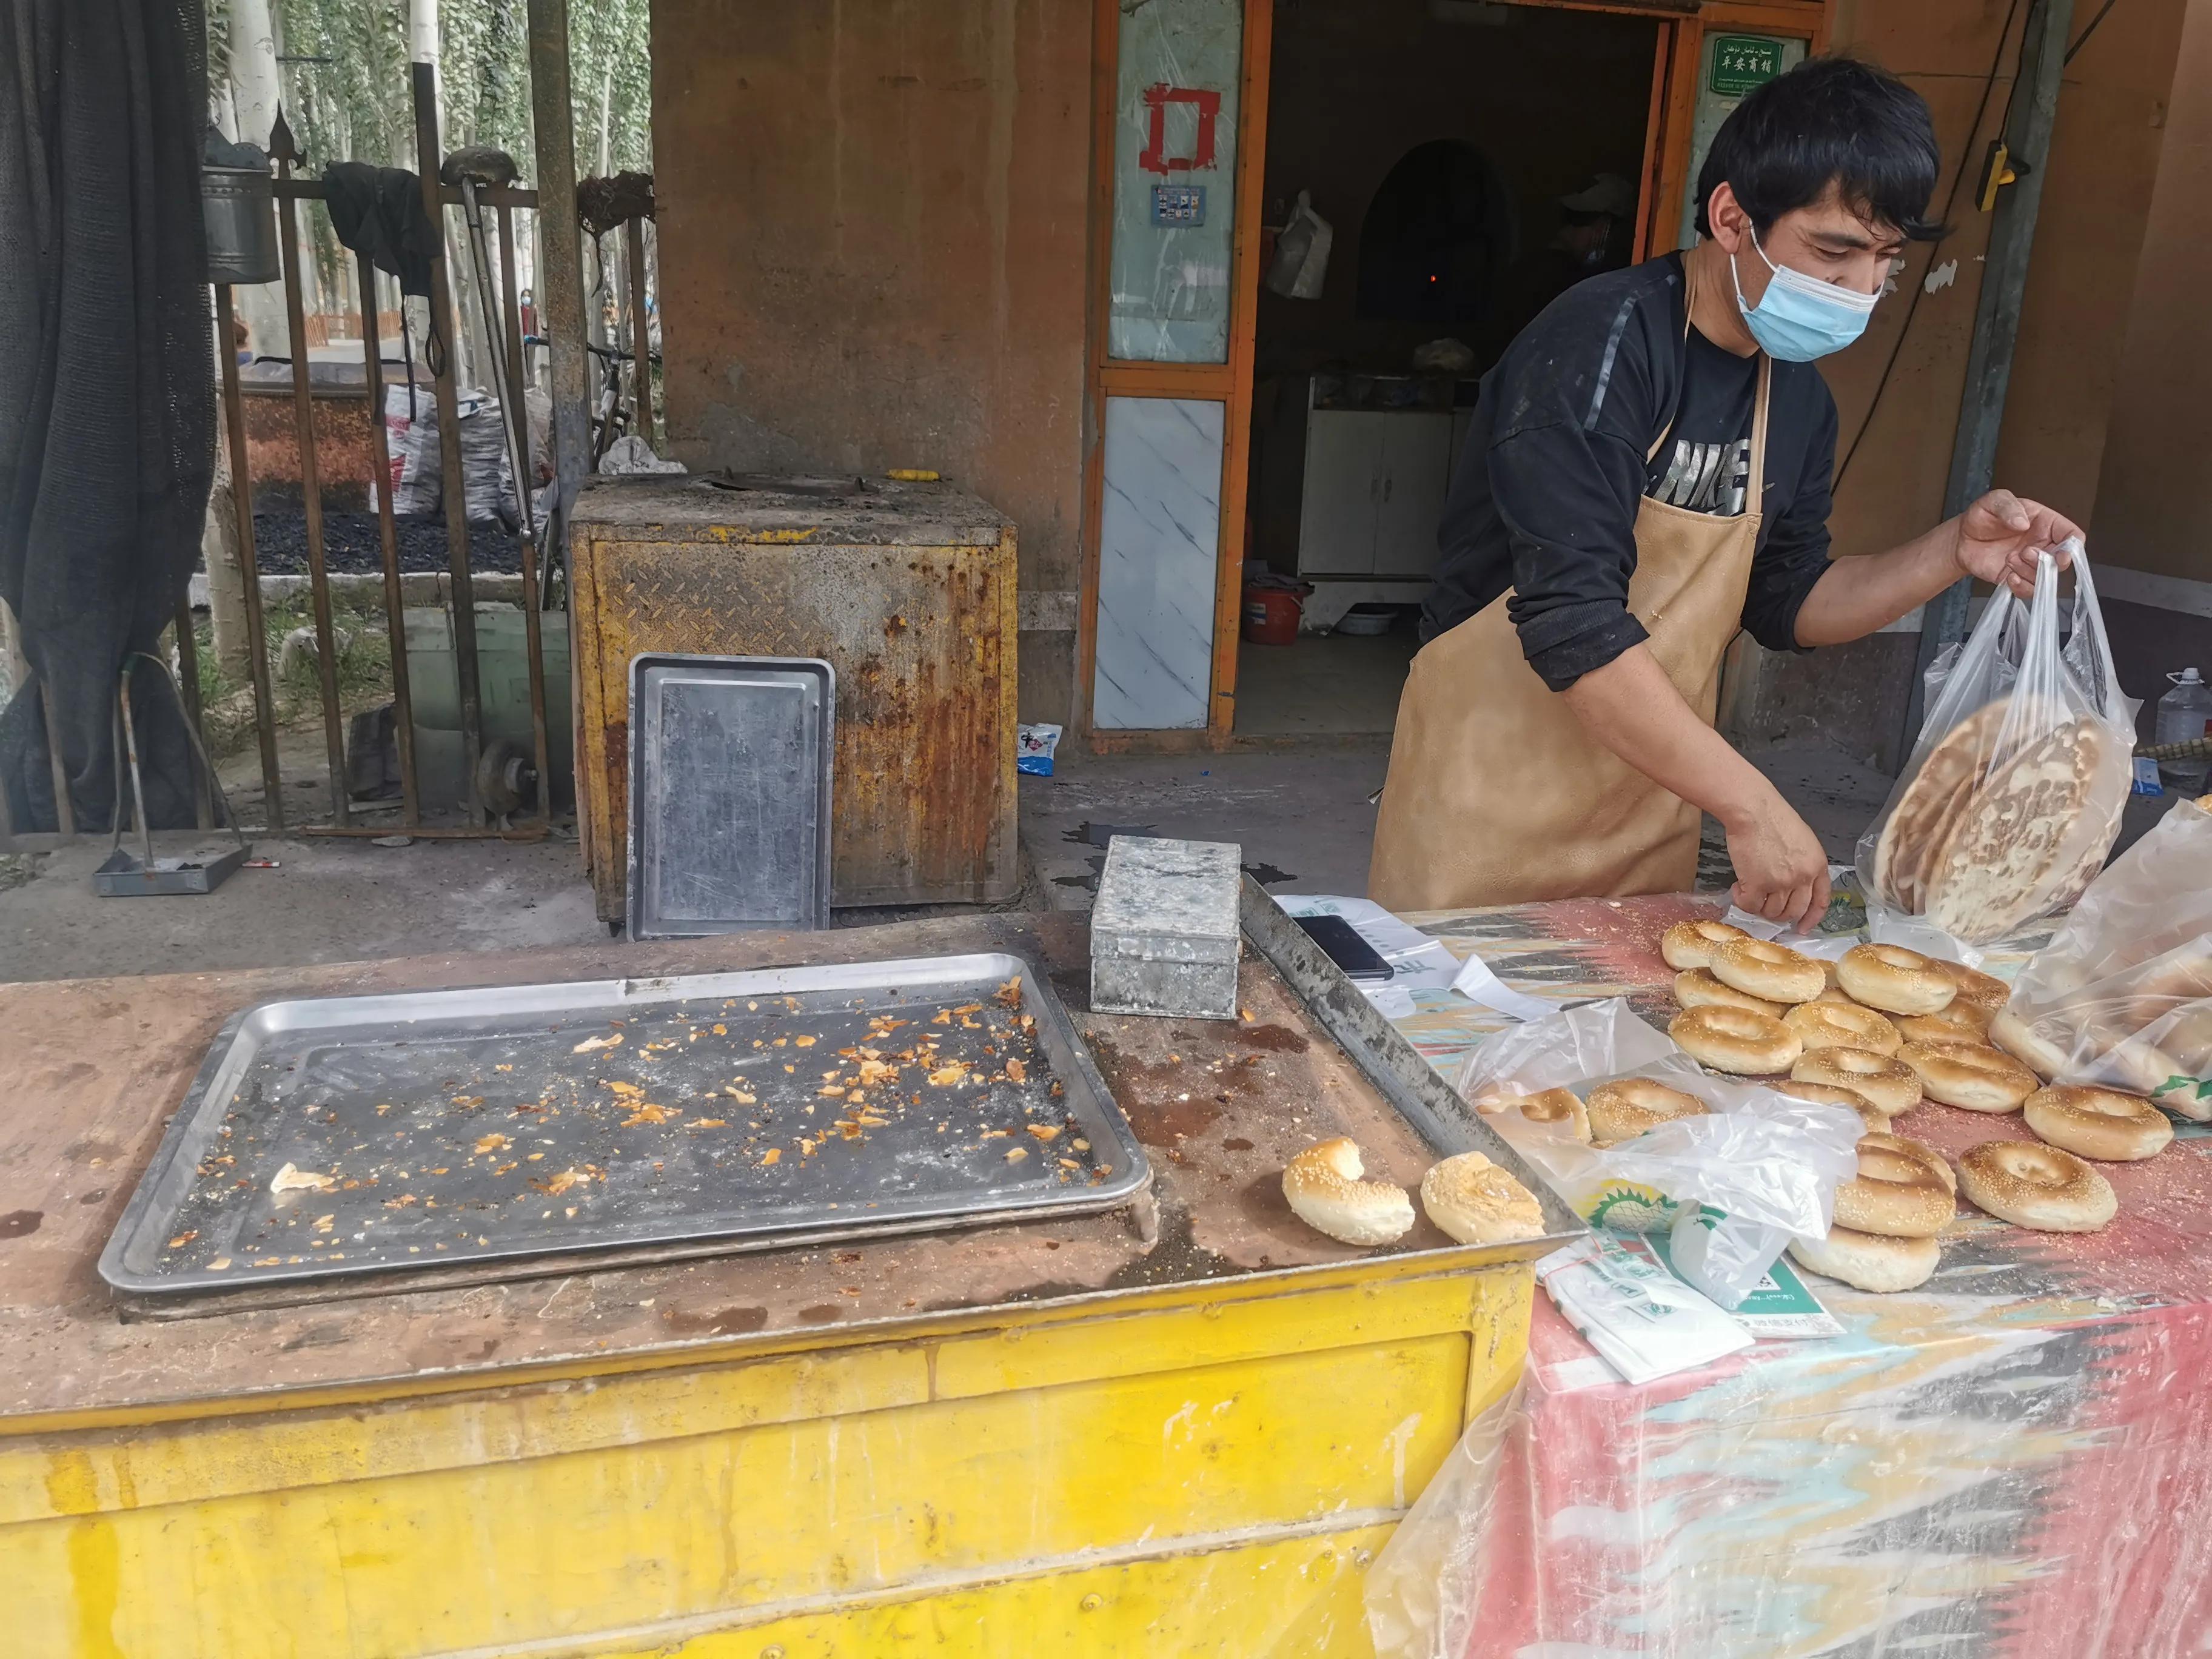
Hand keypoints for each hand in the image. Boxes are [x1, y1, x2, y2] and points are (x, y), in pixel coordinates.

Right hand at [1723, 791, 1830, 931]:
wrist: (1753, 810)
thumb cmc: (1773, 818)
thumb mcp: (1802, 841)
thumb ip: (1803, 864)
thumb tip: (1792, 886)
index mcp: (1817, 865)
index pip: (1820, 901)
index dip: (1811, 918)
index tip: (1803, 928)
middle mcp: (1803, 877)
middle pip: (1794, 911)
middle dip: (1778, 913)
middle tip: (1764, 904)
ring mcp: (1781, 882)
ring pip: (1771, 912)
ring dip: (1758, 906)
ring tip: (1748, 889)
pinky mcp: (1758, 884)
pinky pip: (1750, 905)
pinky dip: (1742, 901)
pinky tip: (1737, 889)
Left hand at [1953, 490, 2083, 598]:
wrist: (1962, 538)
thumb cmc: (1982, 517)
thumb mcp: (1994, 501)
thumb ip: (2008, 507)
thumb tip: (2023, 523)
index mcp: (2046, 523)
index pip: (2073, 536)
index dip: (2073, 547)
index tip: (2061, 554)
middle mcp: (2043, 545)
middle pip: (2062, 561)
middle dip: (2047, 562)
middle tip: (2025, 552)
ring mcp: (2031, 564)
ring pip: (2046, 578)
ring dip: (2030, 572)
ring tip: (2009, 559)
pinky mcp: (2017, 578)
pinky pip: (2029, 591)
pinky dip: (2022, 587)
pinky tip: (2009, 577)